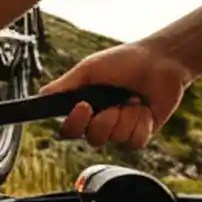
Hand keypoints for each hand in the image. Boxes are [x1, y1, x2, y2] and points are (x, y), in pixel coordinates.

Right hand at [40, 41, 192, 149]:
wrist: (160, 61)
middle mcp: (101, 120)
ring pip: (115, 139)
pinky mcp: (141, 133)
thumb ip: (66, 85)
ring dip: (126, 117)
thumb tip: (41, 95)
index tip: (85, 106)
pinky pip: (134, 141)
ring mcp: (121, 129)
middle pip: (92, 138)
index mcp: (85, 106)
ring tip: (133, 99)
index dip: (75, 123)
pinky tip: (144, 108)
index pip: (69, 129)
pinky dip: (141, 123)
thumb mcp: (90, 68)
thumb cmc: (124, 61)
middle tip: (116, 102)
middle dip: (105, 121)